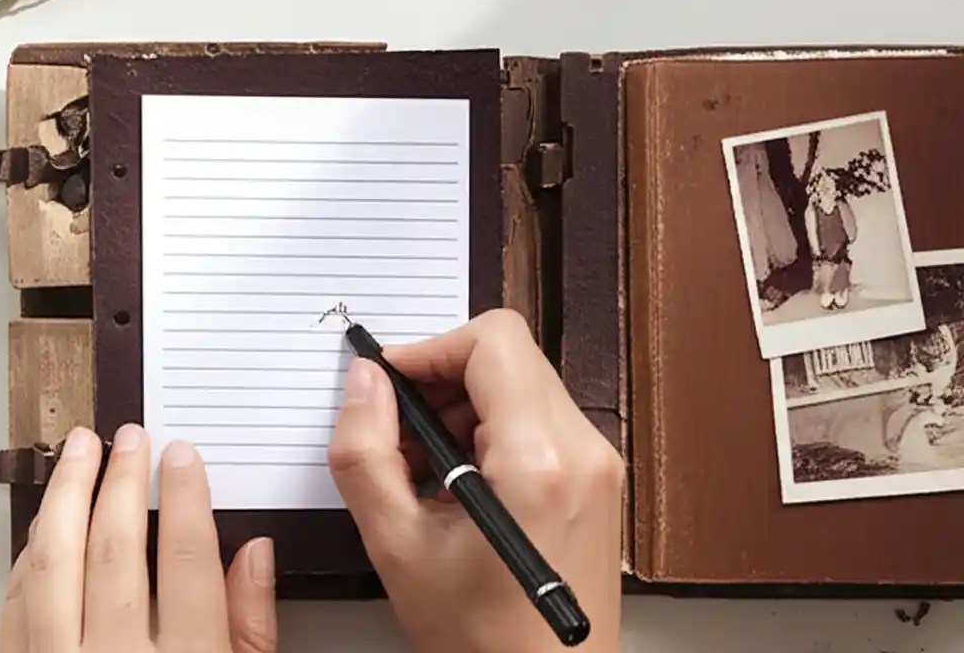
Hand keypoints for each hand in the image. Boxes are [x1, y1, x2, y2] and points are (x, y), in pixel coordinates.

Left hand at [0, 426, 277, 652]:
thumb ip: (251, 631)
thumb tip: (255, 550)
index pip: (188, 563)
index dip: (186, 499)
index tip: (182, 454)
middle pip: (116, 550)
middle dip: (123, 482)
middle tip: (131, 436)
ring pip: (53, 564)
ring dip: (65, 497)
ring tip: (79, 450)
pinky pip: (16, 601)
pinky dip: (32, 552)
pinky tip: (48, 521)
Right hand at [328, 309, 622, 652]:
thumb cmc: (481, 637)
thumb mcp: (397, 544)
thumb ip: (366, 452)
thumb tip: (365, 383)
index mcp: (537, 461)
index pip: (494, 340)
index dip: (431, 348)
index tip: (390, 382)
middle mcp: (582, 450)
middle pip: (509, 357)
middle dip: (442, 380)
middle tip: (399, 432)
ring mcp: (598, 463)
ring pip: (523, 384)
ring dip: (463, 408)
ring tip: (424, 468)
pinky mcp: (598, 477)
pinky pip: (539, 419)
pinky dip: (490, 431)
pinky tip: (457, 482)